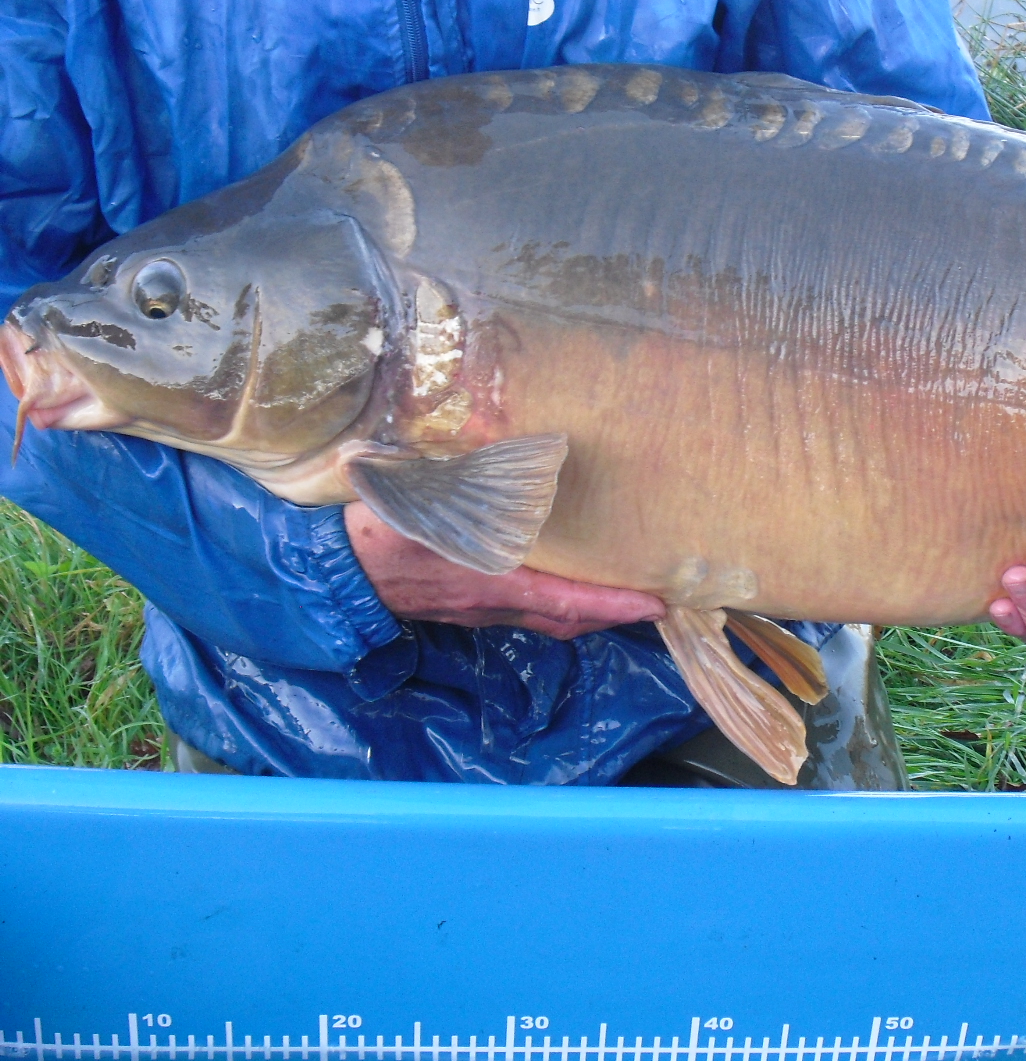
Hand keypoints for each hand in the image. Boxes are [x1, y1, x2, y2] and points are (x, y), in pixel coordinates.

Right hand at [345, 502, 665, 639]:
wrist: (335, 573)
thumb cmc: (378, 531)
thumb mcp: (424, 497)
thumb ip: (469, 474)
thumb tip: (511, 442)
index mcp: (489, 580)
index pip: (566, 600)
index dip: (614, 605)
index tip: (655, 604)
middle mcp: (492, 604)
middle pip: (567, 618)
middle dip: (614, 613)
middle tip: (655, 600)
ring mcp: (480, 611)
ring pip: (548, 618)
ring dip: (588, 610)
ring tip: (624, 594)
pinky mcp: (468, 606)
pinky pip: (527, 610)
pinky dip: (558, 603)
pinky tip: (567, 583)